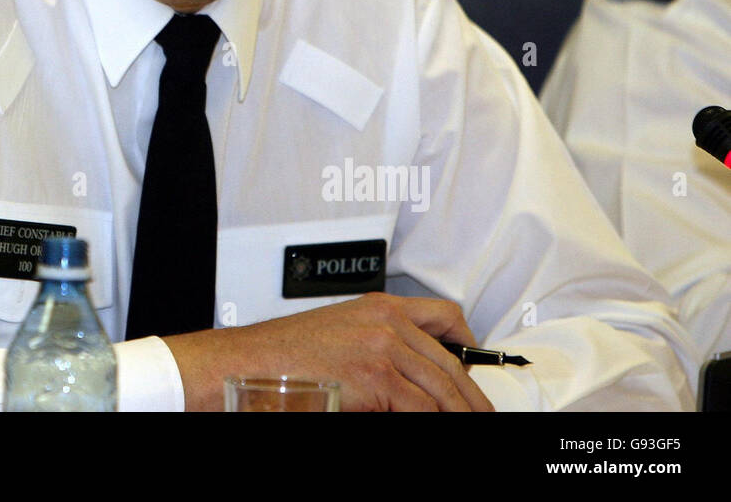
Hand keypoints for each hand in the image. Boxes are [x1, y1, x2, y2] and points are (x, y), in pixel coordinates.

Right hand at [161, 291, 495, 410]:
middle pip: (452, 362)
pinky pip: (423, 408)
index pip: (445, 319)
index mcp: (379, 307)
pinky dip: (434, 420)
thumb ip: (378, 344)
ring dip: (459, 414)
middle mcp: (387, 322)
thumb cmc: (285, 355)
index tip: (476, 368)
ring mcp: (384, 348)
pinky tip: (434, 426)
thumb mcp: (340, 334)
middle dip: (472, 396)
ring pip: (445, 389)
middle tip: (481, 414)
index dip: (470, 347)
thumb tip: (411, 377)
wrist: (252, 363)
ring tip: (468, 425)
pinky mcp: (377, 377)